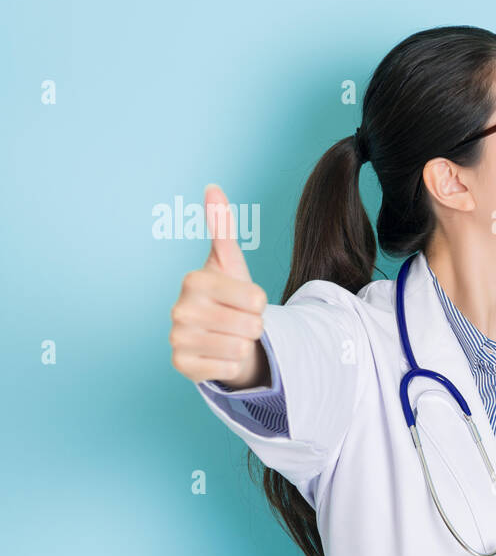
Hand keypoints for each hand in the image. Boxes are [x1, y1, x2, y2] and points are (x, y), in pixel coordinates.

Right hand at [169, 184, 269, 386]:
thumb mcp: (231, 263)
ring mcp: (177, 339)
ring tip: (228, 335)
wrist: (216, 333)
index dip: (258, 302)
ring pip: (241, 348)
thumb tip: (213, 187)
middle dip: (252, 325)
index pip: (256, 299)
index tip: (241, 299)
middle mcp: (179, 309)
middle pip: (251, 325)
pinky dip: (230, 364)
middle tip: (236, 320)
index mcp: (194, 280)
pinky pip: (228, 368)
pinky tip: (217, 353)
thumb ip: (223, 228)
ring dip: (242, 344)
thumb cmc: (228, 295)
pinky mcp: (181, 365)